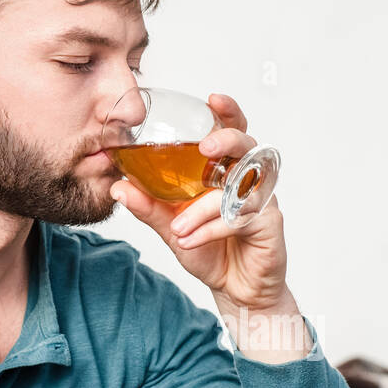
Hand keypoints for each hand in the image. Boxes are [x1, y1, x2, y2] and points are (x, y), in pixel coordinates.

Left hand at [109, 93, 288, 313]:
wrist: (235, 289)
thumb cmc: (211, 250)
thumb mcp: (172, 227)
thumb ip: (148, 206)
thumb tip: (117, 186)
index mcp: (226, 169)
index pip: (232, 130)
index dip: (228, 111)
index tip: (212, 98)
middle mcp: (248, 179)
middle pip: (248, 145)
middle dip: (228, 140)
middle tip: (205, 148)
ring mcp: (262, 200)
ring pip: (241, 186)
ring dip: (205, 204)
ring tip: (178, 225)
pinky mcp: (269, 224)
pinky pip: (240, 218)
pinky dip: (211, 228)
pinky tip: (190, 241)